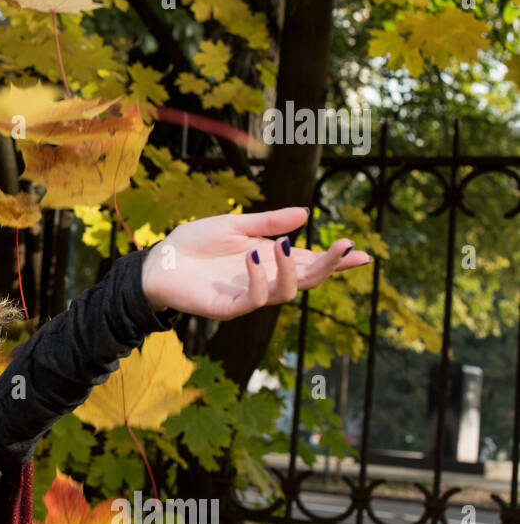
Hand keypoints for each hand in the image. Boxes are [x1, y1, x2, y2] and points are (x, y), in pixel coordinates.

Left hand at [139, 207, 372, 320]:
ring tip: (283, 247)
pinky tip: (254, 257)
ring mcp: (249, 295)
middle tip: (344, 247)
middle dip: (329, 266)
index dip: (336, 260)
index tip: (362, 254)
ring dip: (291, 270)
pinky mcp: (229, 307)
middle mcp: (265, 279)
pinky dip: (258, 279)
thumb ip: (268, 223)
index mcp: (272, 260)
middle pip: (307, 280)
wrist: (160, 260)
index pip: (310, 262)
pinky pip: (253, 300)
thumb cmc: (196, 243)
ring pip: (285, 293)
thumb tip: (305, 215)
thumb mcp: (236, 225)